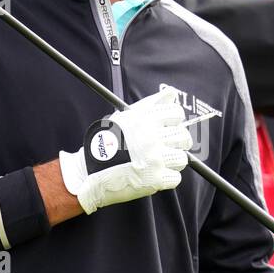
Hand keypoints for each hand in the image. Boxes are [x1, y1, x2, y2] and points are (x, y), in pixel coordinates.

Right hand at [58, 86, 192, 214]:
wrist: (89, 171)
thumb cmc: (106, 143)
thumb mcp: (125, 116)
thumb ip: (151, 104)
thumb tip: (172, 94)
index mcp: (145, 120)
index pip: (177, 114)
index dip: (175, 121)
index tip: (169, 126)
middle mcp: (152, 137)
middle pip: (184, 136)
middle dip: (178, 142)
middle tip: (167, 146)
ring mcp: (155, 159)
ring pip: (182, 158)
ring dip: (173, 161)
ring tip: (158, 161)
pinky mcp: (156, 178)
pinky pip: (175, 178)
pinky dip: (167, 178)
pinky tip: (153, 174)